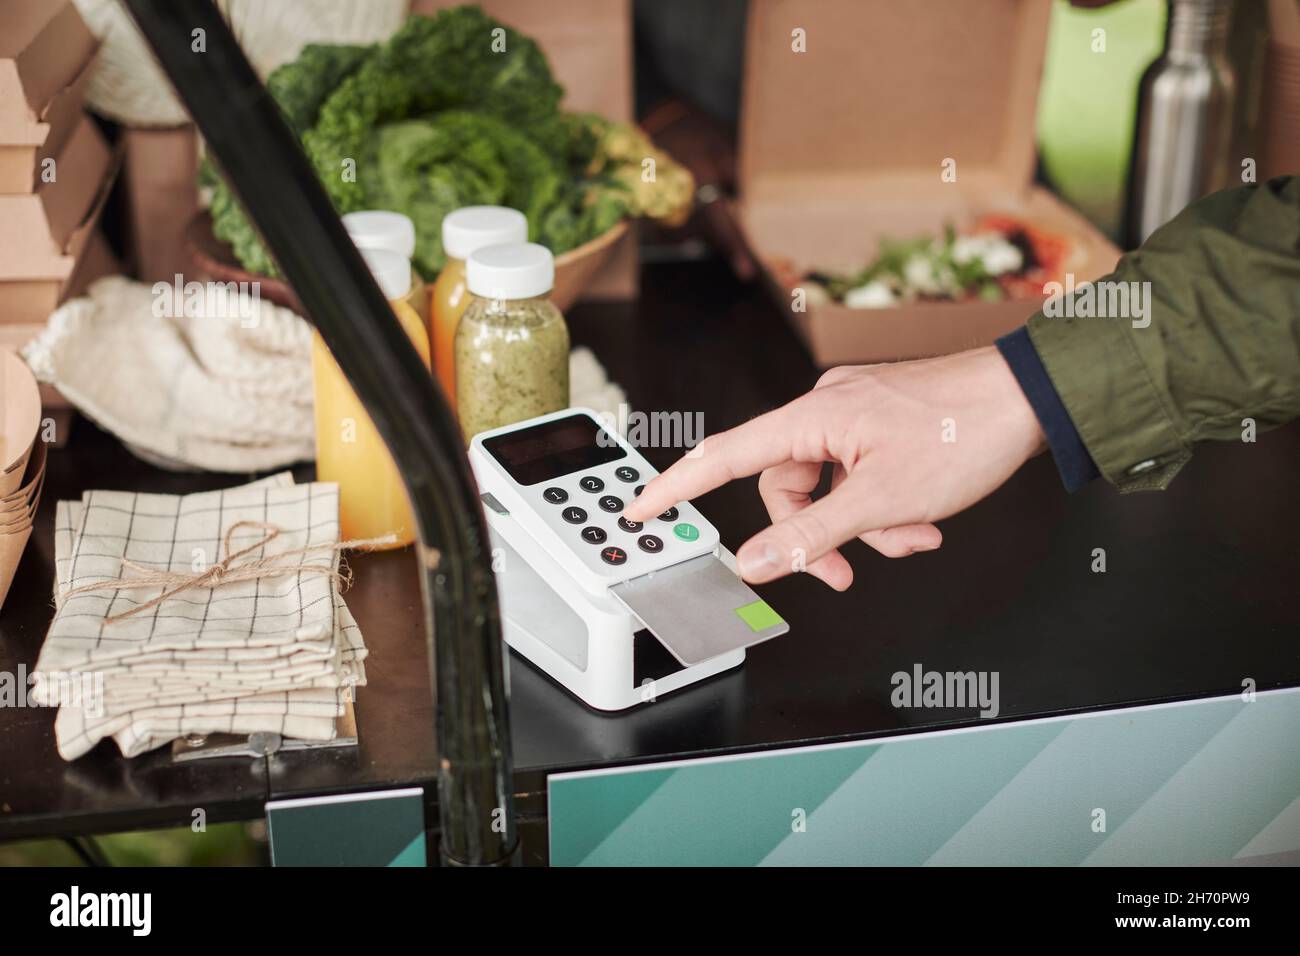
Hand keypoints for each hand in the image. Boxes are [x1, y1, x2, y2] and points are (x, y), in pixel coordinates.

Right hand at [622, 346, 1046, 589]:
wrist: (1032, 398)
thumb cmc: (964, 432)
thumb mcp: (879, 502)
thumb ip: (810, 536)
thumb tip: (753, 561)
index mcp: (811, 418)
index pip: (723, 456)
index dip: (677, 487)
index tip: (642, 508)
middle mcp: (824, 409)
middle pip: (786, 487)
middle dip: (819, 535)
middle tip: (849, 569)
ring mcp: (855, 414)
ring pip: (830, 487)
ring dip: (863, 524)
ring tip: (911, 535)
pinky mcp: (881, 421)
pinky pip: (859, 473)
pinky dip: (882, 504)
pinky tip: (920, 518)